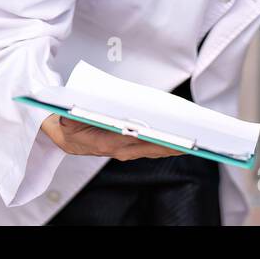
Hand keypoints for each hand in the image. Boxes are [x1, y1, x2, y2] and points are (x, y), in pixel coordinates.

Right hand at [40, 114, 182, 159]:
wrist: (64, 137)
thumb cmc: (69, 124)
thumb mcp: (69, 117)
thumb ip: (79, 113)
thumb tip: (91, 107)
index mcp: (108, 142)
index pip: (139, 139)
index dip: (158, 138)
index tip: (175, 135)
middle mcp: (121, 150)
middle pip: (154, 147)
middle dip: (176, 142)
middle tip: (196, 136)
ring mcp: (128, 151)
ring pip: (157, 150)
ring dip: (176, 145)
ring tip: (196, 137)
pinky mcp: (131, 149)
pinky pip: (154, 149)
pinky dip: (169, 144)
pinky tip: (182, 137)